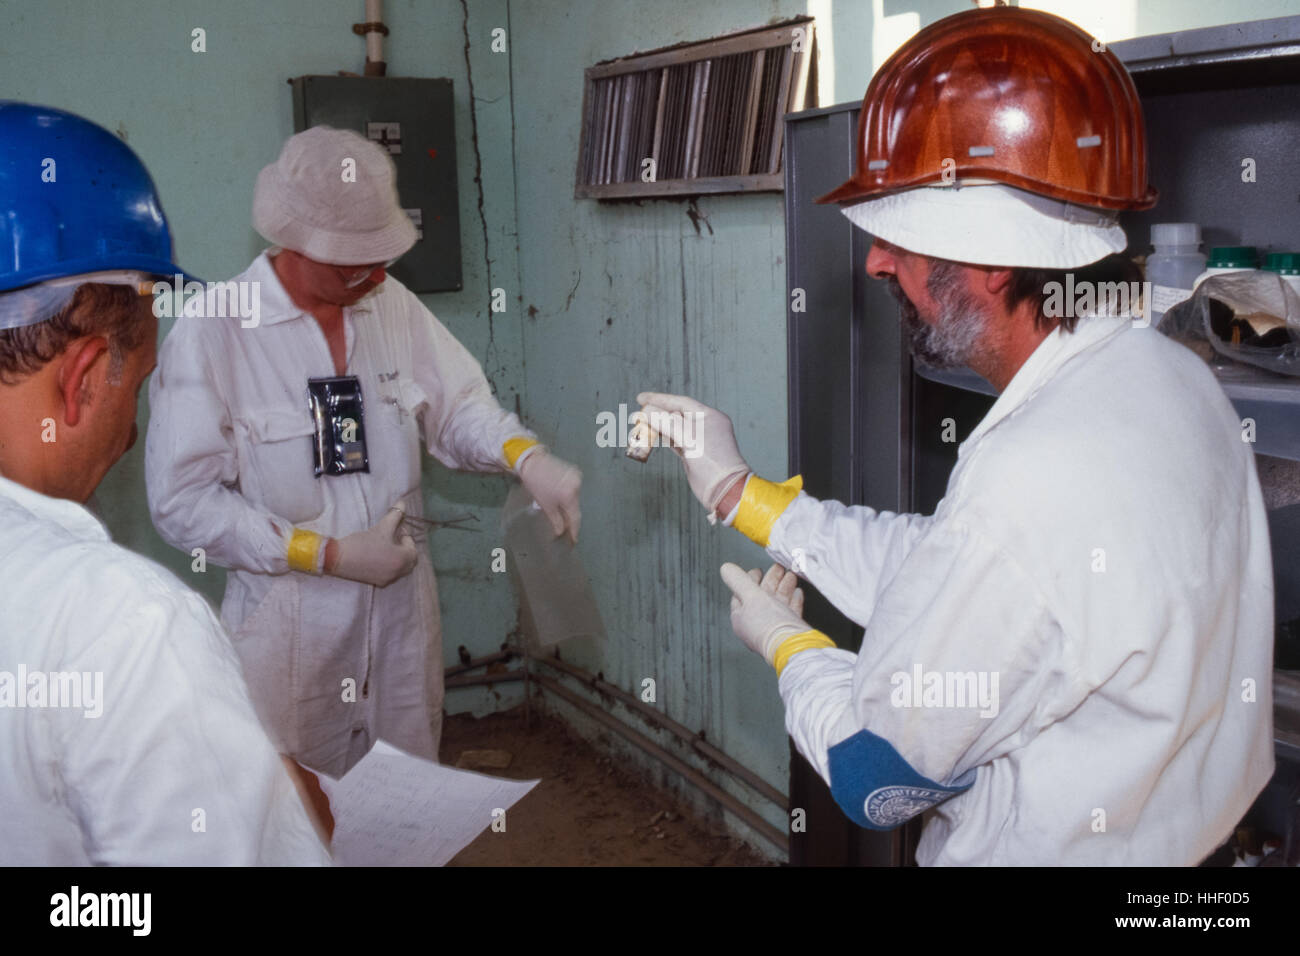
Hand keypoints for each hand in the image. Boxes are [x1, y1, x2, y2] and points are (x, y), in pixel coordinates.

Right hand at [326, 507, 417, 586]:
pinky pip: (390, 573)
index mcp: (402, 560)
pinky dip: (389, 565)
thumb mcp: (382, 527)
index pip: (412, 548)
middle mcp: (398, 572)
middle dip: (404, 548)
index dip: (405, 537)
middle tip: (392, 538)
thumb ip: (395, 515)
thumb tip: (403, 503)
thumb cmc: (362, 542)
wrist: (337, 558)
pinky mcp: (377, 582)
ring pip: (400, 567)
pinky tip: (377, 556)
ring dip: (397, 557)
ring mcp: (388, 579)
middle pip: (409, 560)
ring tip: (385, 546)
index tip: (395, 530)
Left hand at [518, 450, 581, 543]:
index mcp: (569, 496)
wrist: (533, 462)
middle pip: (576, 507)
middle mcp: (577, 486)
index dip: (574, 530)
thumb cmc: (536, 484)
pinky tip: (562, 498)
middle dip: (570, 518)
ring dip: (570, 506)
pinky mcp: (575, 471)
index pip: (575, 518)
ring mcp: (577, 477)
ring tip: (562, 513)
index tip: (574, 540)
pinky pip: (574, 488)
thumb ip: (556, 520)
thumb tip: (560, 532)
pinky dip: (569, 495)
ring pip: (575, 498)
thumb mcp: (546, 505)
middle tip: (567, 529)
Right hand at [635, 392, 750, 514]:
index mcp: (709, 416)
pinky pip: (674, 441)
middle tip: (638, 413)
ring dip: (657, 426)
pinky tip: (651, 435)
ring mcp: (699, 440)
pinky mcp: (693, 453)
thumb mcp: (688, 437)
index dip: (659, 399)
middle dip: (657, 413)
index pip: (681, 402)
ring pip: (674, 428)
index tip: (640, 398)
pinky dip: (662, 438)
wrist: (724, 490)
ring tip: (640, 424)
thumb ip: (666, 422)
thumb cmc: (712, 461)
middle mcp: (705, 426)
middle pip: (676, 414)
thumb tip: (646, 410)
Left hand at [720, 562, 808, 665]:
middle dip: (771, 580)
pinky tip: (797, 592)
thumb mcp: (751, 596)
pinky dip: (794, 600)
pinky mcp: (790, 630)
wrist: (793, 646)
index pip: (741, 595)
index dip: (749, 580)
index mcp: (742, 619)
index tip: (758, 570)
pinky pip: (790, 613)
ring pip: (777, 603)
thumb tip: (726, 569)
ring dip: (784, 587)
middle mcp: (756, 625)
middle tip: (778, 568)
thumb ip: (738, 581)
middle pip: (762, 597)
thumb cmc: (769, 625)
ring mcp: (774, 628)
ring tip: (790, 575)